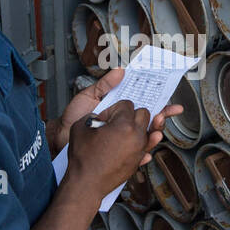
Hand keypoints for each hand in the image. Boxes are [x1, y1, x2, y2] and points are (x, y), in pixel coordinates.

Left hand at [48, 67, 182, 158]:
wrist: (60, 138)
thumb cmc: (73, 117)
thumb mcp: (89, 97)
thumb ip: (104, 85)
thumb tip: (121, 71)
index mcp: (119, 110)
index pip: (143, 105)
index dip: (158, 102)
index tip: (170, 98)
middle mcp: (123, 126)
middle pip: (149, 122)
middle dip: (161, 119)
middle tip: (165, 114)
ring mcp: (121, 141)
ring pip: (145, 139)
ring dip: (153, 136)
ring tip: (156, 132)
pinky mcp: (117, 156)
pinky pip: (133, 158)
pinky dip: (141, 156)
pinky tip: (144, 154)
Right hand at [65, 100, 151, 204]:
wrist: (87, 183)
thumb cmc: (83, 158)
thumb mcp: (80, 127)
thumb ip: (92, 115)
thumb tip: (100, 117)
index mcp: (124, 125)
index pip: (127, 104)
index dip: (114, 109)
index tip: (106, 118)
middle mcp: (136, 135)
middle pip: (144, 114)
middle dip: (131, 114)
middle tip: (117, 122)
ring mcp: (140, 149)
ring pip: (149, 129)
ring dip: (138, 127)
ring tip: (125, 131)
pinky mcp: (139, 160)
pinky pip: (146, 145)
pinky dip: (140, 142)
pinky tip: (130, 143)